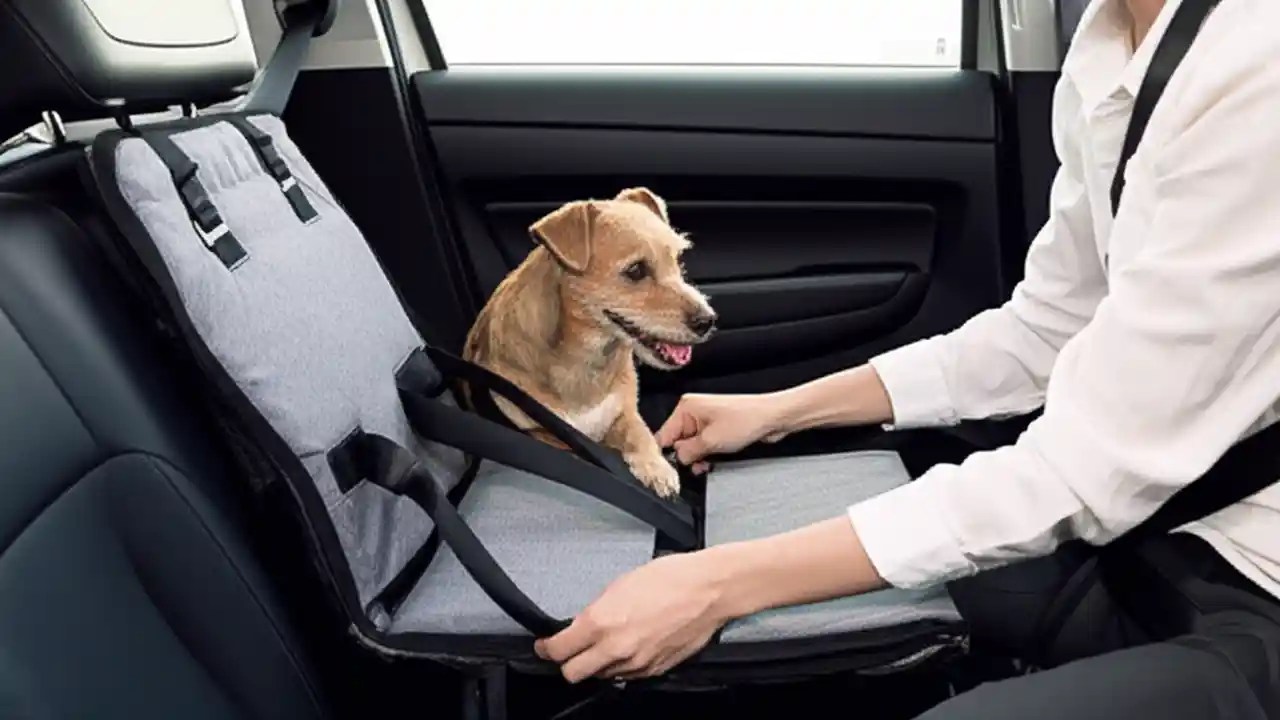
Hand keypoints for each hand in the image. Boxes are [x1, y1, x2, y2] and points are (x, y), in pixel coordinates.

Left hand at [533, 551, 730, 682]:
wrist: (709, 590)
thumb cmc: (670, 578)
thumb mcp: (620, 584)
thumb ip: (596, 611)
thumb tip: (583, 625)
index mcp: (601, 622)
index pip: (559, 649)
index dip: (546, 648)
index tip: (545, 645)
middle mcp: (615, 648)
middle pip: (572, 674)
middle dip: (567, 663)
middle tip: (570, 650)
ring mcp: (636, 663)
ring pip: (601, 676)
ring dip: (598, 664)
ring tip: (609, 643)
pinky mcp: (654, 670)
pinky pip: (627, 675)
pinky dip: (622, 666)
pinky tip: (631, 646)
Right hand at [655, 393, 788, 472]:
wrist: (773, 418)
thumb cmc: (747, 420)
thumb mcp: (710, 441)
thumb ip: (687, 453)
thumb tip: (677, 460)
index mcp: (686, 407)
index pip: (664, 435)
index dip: (666, 454)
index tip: (671, 469)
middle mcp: (693, 411)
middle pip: (677, 441)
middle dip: (687, 456)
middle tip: (698, 463)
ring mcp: (705, 420)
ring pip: (691, 446)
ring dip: (699, 457)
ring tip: (709, 461)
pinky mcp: (717, 428)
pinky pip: (704, 445)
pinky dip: (708, 454)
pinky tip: (715, 458)